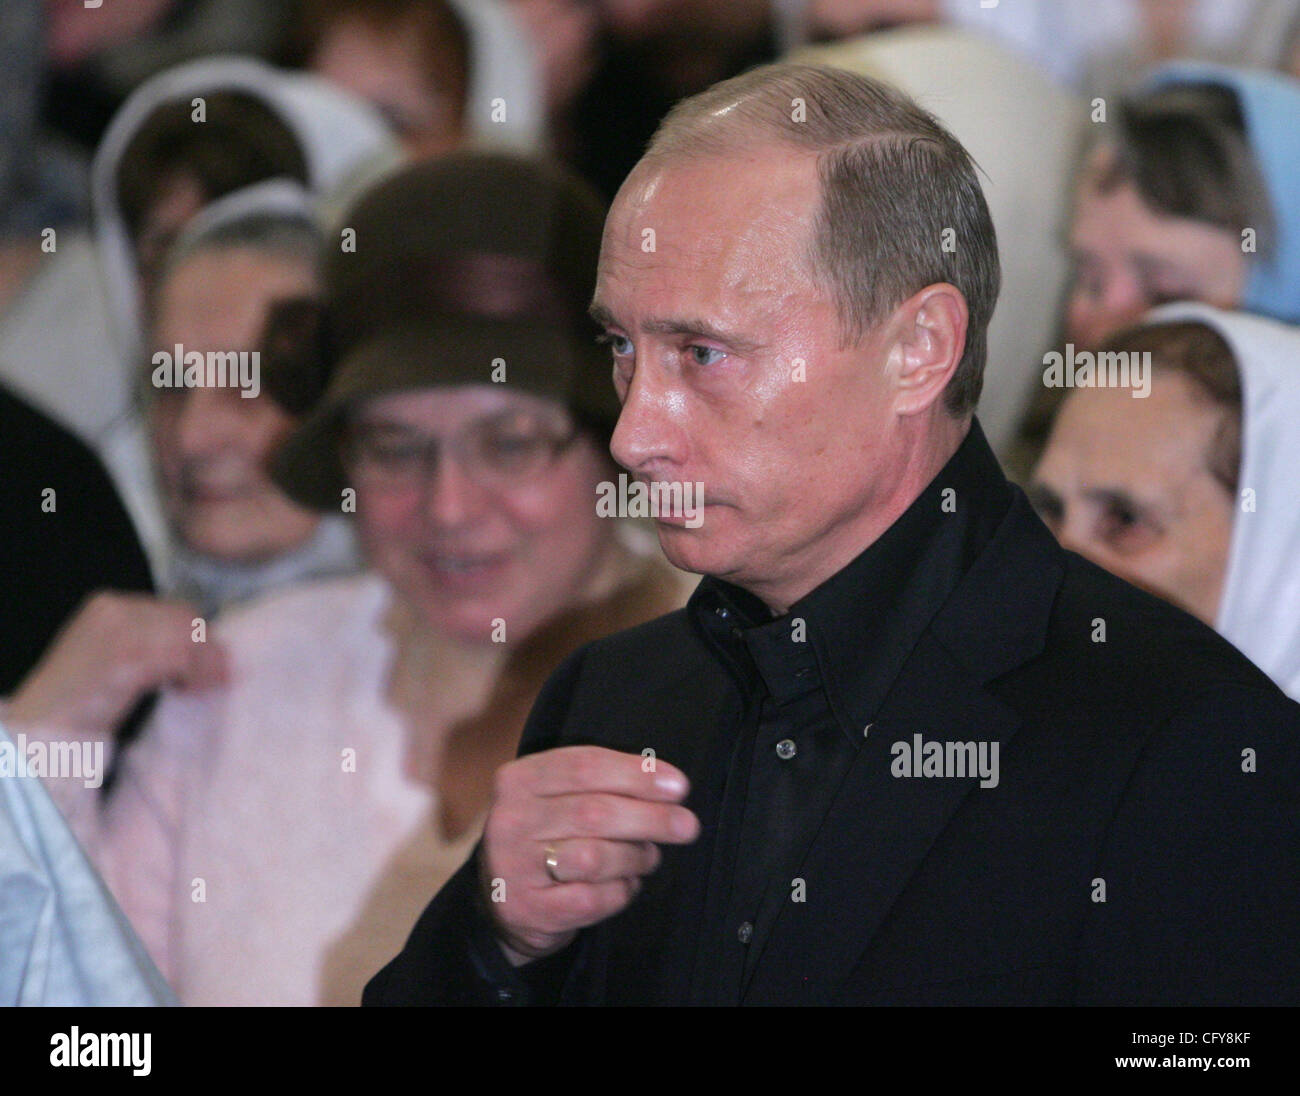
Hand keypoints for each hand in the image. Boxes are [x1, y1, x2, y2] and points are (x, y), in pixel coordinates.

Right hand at [6, 591, 227, 735]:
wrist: (43, 725)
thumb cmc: (78, 700)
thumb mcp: (110, 655)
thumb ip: (144, 640)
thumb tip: (197, 643)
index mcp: (107, 605)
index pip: (172, 609)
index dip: (194, 637)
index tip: (203, 665)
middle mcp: (114, 609)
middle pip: (185, 617)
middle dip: (204, 648)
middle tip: (210, 678)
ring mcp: (121, 630)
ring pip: (188, 634)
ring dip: (204, 663)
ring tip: (197, 688)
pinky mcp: (129, 655)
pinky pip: (182, 655)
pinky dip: (194, 674)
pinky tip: (186, 692)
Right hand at [480, 745, 698, 964]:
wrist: (502, 898)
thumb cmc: (548, 836)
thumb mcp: (559, 796)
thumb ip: (604, 784)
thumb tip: (670, 787)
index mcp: (520, 779)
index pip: (585, 767)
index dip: (637, 775)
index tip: (679, 786)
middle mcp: (511, 820)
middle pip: (595, 812)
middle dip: (651, 818)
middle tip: (687, 825)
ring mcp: (515, 866)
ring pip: (595, 857)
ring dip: (635, 857)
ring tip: (648, 857)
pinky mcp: (529, 909)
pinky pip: (593, 899)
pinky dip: (621, 891)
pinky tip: (625, 884)